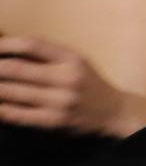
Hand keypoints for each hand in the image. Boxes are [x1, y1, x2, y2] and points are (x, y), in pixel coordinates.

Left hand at [0, 36, 132, 134]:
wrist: (113, 112)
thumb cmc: (87, 82)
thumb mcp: (74, 61)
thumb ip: (45, 55)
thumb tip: (5, 50)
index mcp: (71, 58)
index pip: (31, 44)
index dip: (4, 44)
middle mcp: (66, 79)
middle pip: (15, 68)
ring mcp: (58, 102)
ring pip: (11, 92)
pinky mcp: (52, 121)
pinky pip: (16, 114)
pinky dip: (0, 108)